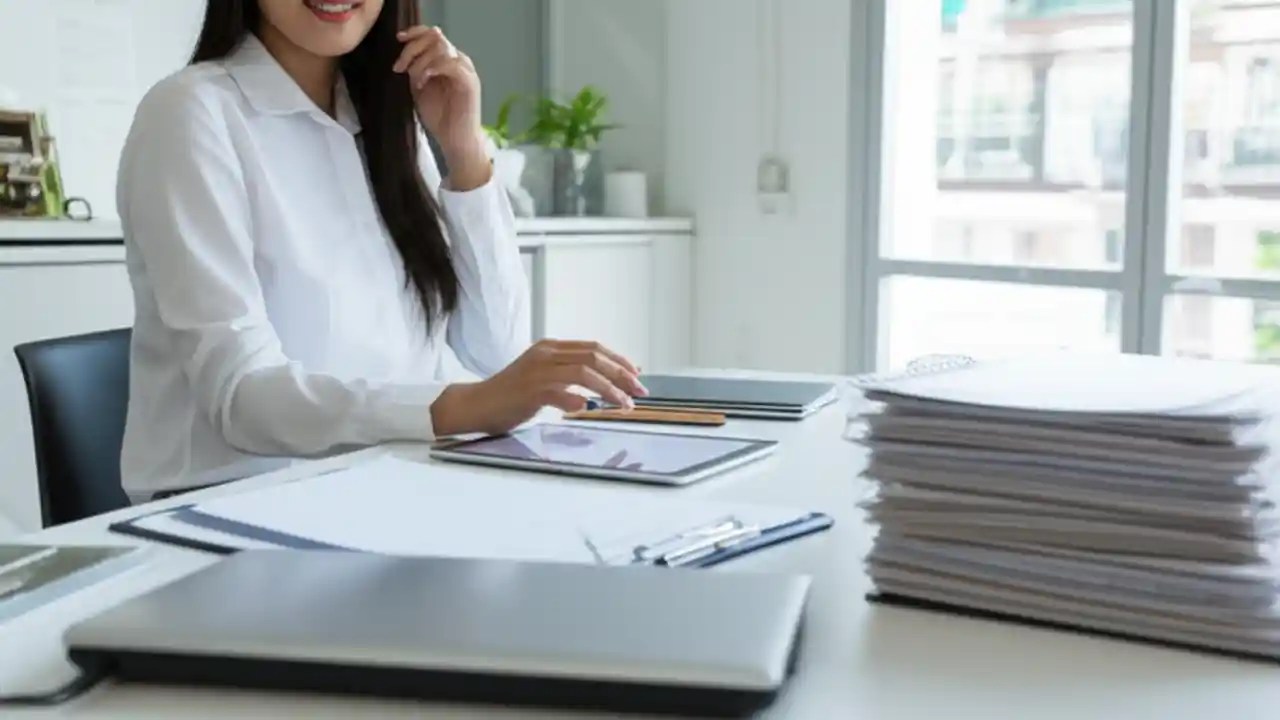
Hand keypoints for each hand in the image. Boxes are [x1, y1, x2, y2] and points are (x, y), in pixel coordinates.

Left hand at [393, 25, 489, 189]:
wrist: (455, 141)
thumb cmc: (440, 118)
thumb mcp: (420, 87)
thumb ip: (416, 68)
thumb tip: (407, 51)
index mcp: (447, 60)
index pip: (433, 35)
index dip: (415, 32)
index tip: (399, 38)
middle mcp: (459, 61)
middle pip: (435, 37)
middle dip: (413, 49)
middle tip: (399, 67)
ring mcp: (465, 71)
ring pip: (442, 48)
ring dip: (421, 62)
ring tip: (415, 80)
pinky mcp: (469, 82)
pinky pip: (451, 64)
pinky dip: (433, 68)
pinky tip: (424, 81)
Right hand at [431, 340, 647, 436]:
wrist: (476, 405)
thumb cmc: (511, 395)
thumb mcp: (544, 378)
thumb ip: (569, 377)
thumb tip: (602, 386)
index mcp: (551, 348)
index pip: (593, 347)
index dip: (618, 360)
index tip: (637, 374)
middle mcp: (546, 354)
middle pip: (594, 357)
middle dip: (622, 374)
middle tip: (640, 391)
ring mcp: (537, 371)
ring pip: (584, 373)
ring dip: (609, 389)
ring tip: (624, 404)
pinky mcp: (530, 390)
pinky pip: (560, 393)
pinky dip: (578, 400)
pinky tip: (589, 409)